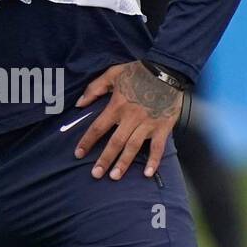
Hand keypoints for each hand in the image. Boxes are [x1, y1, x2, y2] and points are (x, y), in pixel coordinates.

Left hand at [73, 61, 182, 180]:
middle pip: (115, 142)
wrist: (167, 70)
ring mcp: (148, 124)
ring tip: (114, 176)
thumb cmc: (138, 71)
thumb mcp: (113, 73)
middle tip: (95, 174)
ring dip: (124, 163)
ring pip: (134, 147)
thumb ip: (94, 88)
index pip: (98, 127)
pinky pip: (158, 146)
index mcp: (117, 106)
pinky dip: (154, 160)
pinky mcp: (163, 127)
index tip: (78, 153)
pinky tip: (148, 173)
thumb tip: (79, 104)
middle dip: (104, 159)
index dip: (87, 141)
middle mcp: (131, 118)